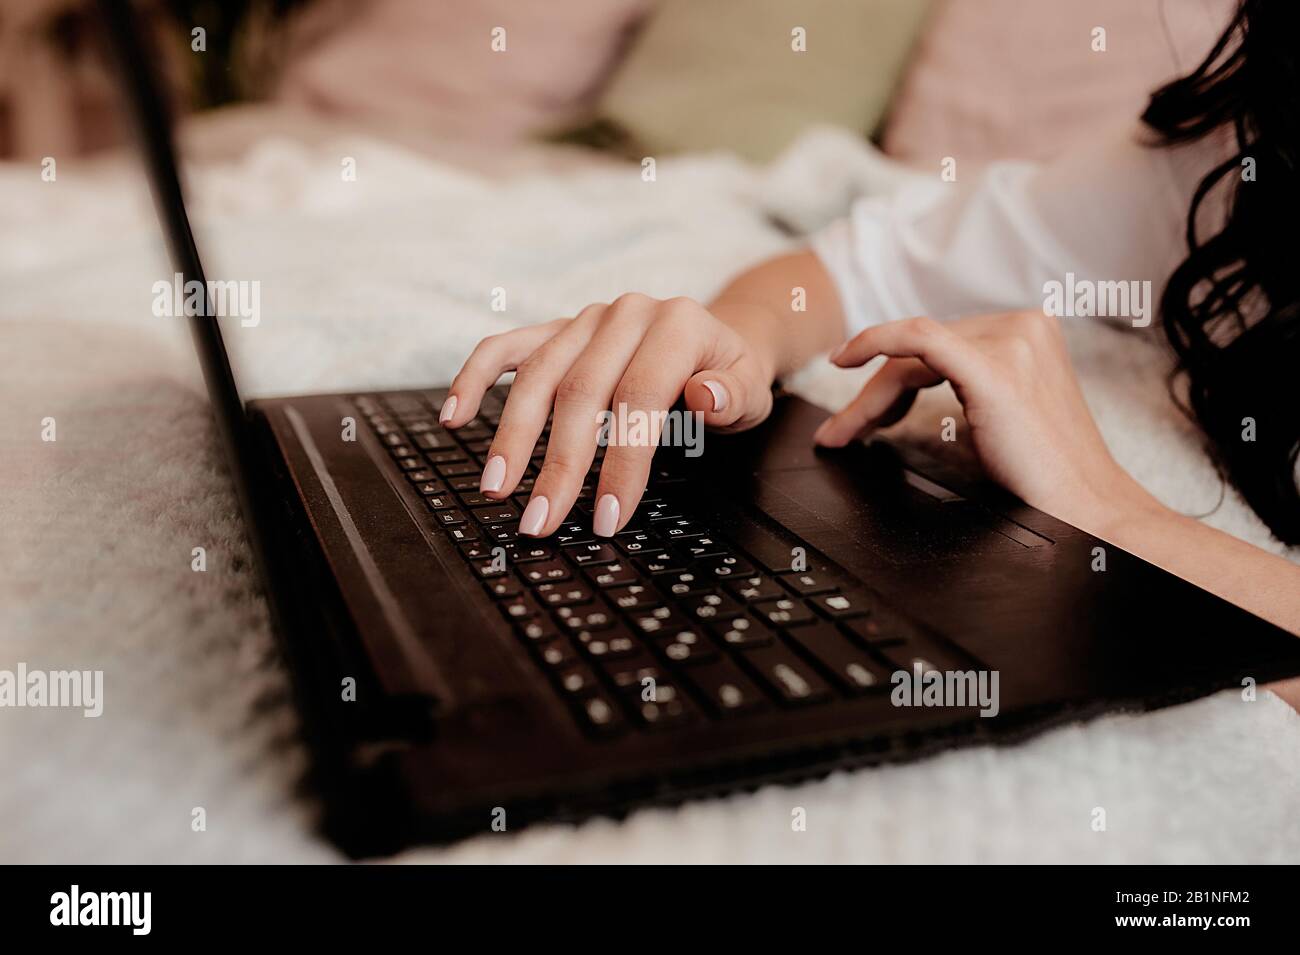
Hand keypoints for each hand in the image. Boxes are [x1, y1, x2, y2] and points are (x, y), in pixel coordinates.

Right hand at [441, 294, 782, 536]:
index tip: (608, 517)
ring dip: (511, 436)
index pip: (639, 399)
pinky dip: (475, 378)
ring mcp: (586, 319)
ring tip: (496, 487)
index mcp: (678, 324)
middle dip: (558, 464)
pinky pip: (508, 348)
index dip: (621, 463)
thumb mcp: (752, 390)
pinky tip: (455, 416)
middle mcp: (626, 315)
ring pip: (538, 376)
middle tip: (540, 520)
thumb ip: (733, 396)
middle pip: (581, 392)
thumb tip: (705, 396)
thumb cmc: (731, 374)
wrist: (719, 335)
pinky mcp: (558, 328)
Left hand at [813, 310, 1155, 531]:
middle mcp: (1022, 327)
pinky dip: (874, 341)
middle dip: (874, 393)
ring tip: (841, 433)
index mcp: (1029, 332)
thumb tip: (905, 386)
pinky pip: (918, 338)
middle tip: (840, 432)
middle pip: (921, 351)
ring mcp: (1010, 342)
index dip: (891, 377)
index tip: (862, 409)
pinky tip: (843, 360)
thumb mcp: (1001, 414)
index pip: (940, 346)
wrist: (1087, 508)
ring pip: (910, 354)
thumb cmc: (1044, 476)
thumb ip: (968, 385)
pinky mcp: (992, 368)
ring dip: (868, 396)